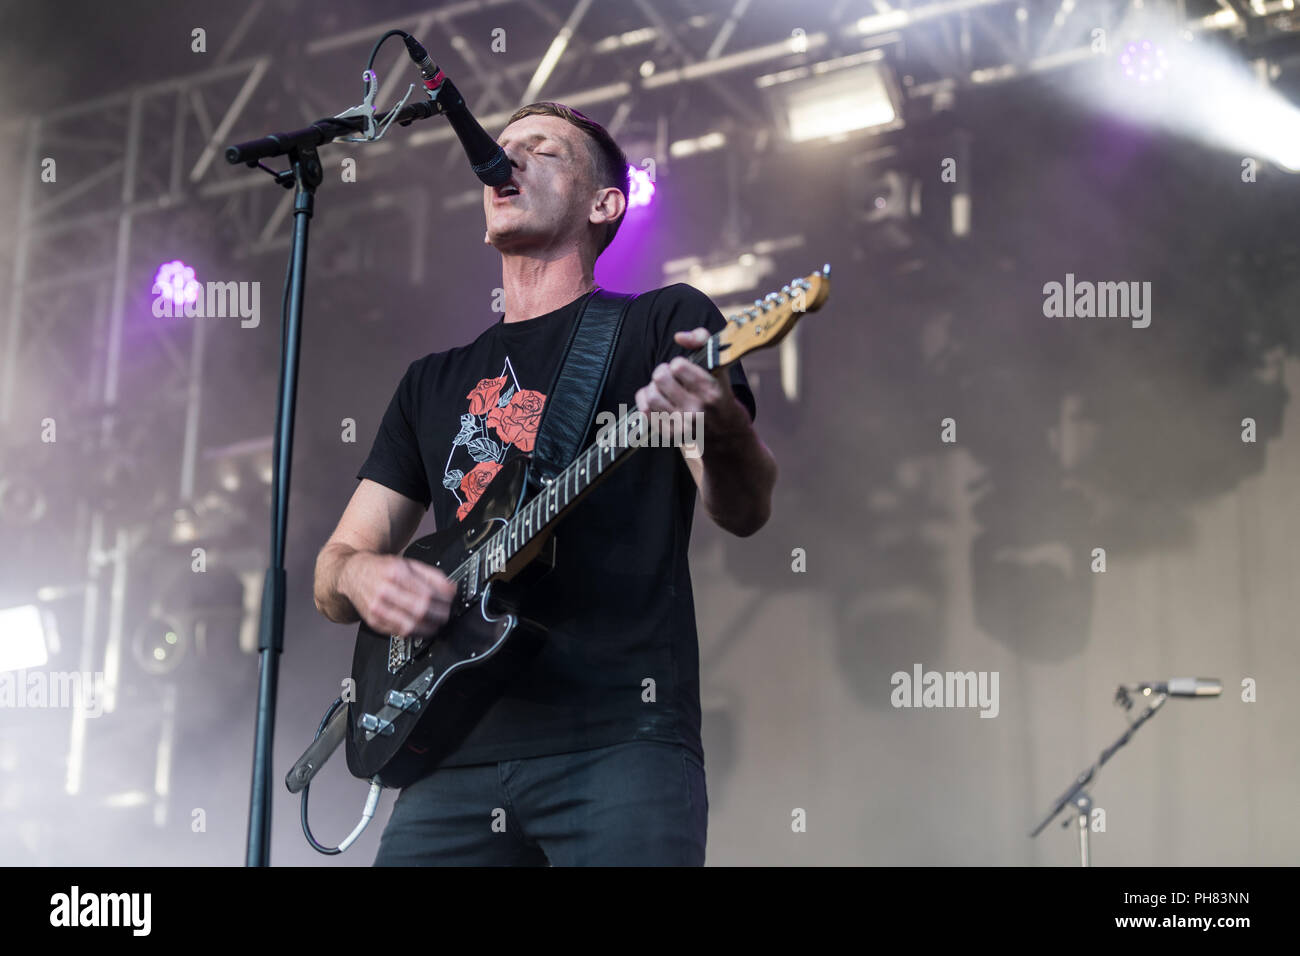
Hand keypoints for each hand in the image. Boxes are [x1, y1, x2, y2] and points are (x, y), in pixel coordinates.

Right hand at [339, 552, 456, 638]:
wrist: (352, 574)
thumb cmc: (382, 569)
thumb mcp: (408, 563)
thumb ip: (432, 575)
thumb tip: (451, 588)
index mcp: (396, 574)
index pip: (427, 593)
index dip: (444, 600)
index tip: (451, 601)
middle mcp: (385, 591)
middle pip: (420, 610)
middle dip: (439, 615)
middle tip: (446, 614)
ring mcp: (377, 609)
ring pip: (410, 626)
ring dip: (429, 628)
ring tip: (437, 624)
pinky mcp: (374, 622)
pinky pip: (399, 633)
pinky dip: (415, 633)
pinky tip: (422, 628)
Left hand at [634, 328, 748, 449]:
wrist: (727, 437)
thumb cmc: (722, 398)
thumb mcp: (721, 369)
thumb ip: (703, 342)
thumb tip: (679, 337)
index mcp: (711, 391)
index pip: (678, 366)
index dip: (678, 363)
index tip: (683, 369)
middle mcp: (697, 410)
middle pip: (660, 379)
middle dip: (662, 372)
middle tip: (669, 376)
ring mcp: (683, 425)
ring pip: (651, 396)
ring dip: (653, 388)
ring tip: (662, 388)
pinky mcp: (671, 435)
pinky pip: (645, 412)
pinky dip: (645, 401)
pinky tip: (656, 399)